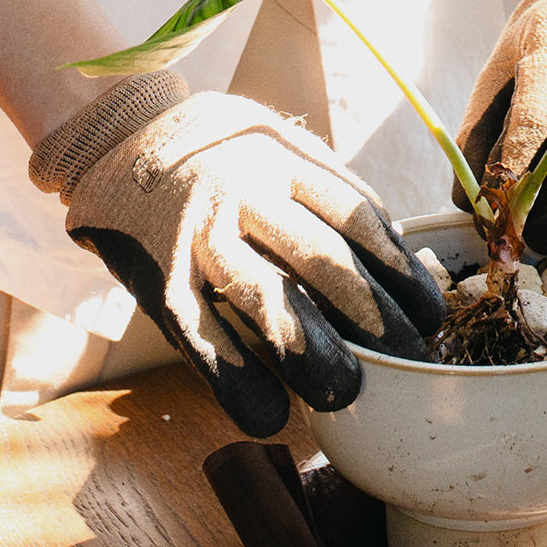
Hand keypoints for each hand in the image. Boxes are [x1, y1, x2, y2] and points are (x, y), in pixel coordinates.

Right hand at [30, 72, 445, 436]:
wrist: (115, 133)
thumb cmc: (217, 151)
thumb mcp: (273, 144)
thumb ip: (325, 190)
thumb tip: (404, 261)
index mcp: (282, 153)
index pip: (356, 215)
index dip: (399, 271)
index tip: (431, 314)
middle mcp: (243, 186)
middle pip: (320, 257)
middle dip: (371, 316)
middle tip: (409, 362)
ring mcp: (198, 228)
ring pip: (263, 295)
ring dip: (309, 350)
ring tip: (346, 392)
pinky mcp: (158, 272)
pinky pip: (200, 332)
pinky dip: (234, 377)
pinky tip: (267, 414)